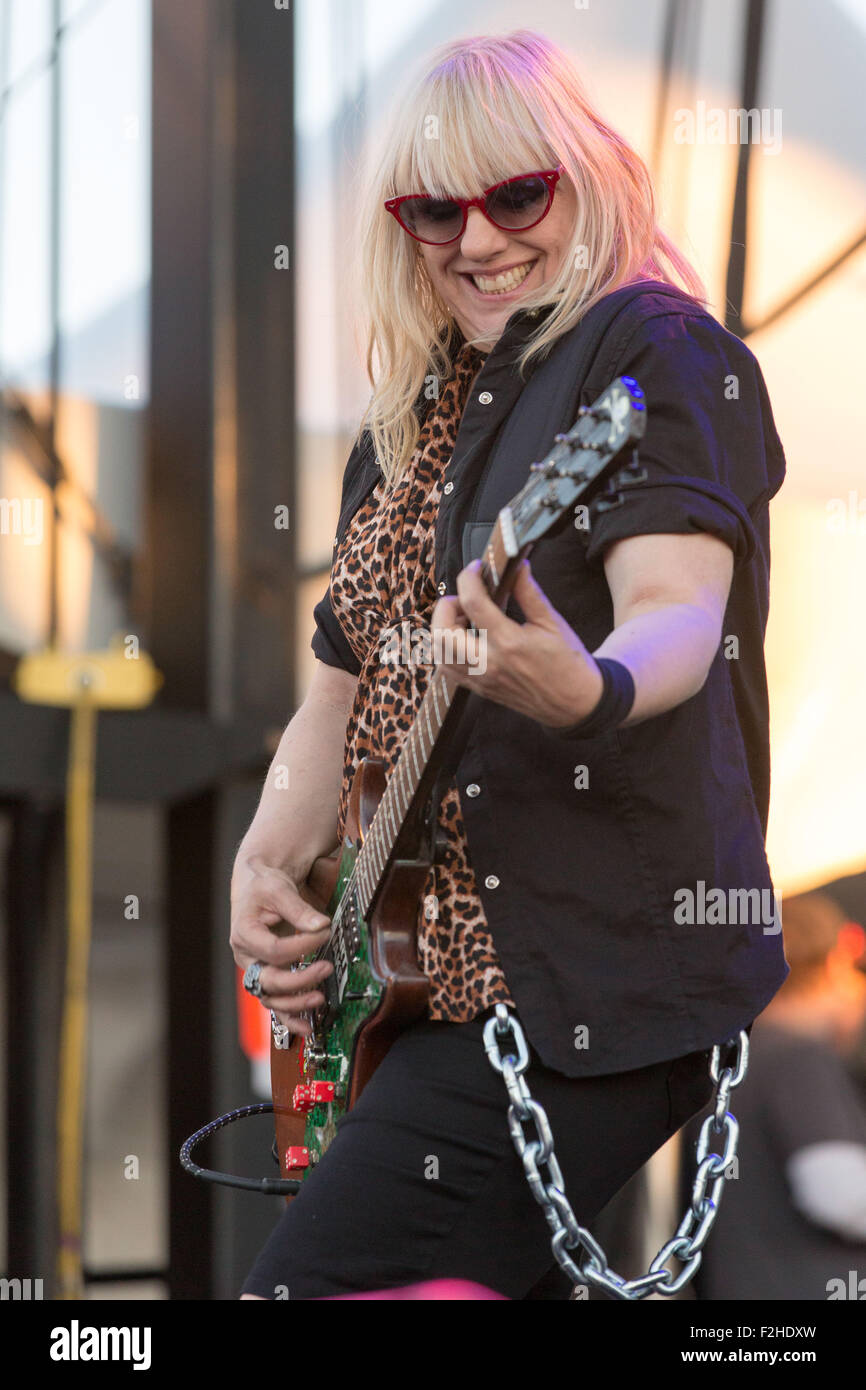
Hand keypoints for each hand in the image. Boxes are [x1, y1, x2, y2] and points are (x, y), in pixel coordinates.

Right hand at [230, 858, 333, 1036]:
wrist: (258, 886)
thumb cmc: (264, 886)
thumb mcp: (279, 889)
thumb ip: (298, 909)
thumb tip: (321, 925)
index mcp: (244, 934)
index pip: (274, 950)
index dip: (302, 945)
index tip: (325, 931)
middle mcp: (247, 957)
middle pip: (269, 981)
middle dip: (299, 980)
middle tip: (326, 967)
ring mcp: (257, 970)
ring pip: (271, 998)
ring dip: (296, 1003)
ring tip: (320, 999)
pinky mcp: (269, 976)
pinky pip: (277, 1003)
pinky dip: (291, 1018)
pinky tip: (308, 1028)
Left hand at [430, 557, 603, 726]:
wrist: (574, 704)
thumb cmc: (568, 663)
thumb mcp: (553, 622)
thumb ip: (529, 592)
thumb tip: (517, 566)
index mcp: (510, 642)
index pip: (473, 603)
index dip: (470, 578)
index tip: (477, 569)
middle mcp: (489, 663)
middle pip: (442, 632)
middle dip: (447, 606)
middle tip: (466, 598)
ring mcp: (481, 679)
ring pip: (439, 653)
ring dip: (443, 629)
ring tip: (463, 619)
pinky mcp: (480, 689)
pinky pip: (447, 670)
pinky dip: (446, 650)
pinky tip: (464, 639)